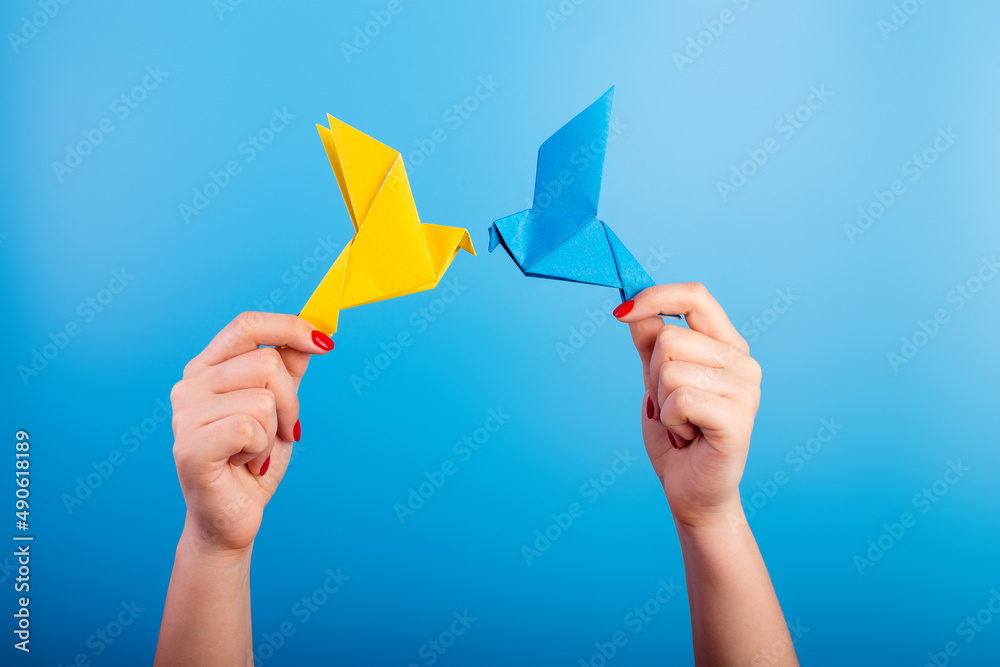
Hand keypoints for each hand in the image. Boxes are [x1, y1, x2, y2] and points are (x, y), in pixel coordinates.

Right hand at [169, 312, 334, 555]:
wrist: (232, 516)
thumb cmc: (252, 460)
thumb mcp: (279, 407)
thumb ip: (289, 369)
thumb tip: (313, 333)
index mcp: (207, 369)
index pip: (247, 326)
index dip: (289, 327)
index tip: (325, 344)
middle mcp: (189, 386)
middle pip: (267, 363)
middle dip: (291, 402)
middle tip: (278, 432)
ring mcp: (184, 416)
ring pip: (264, 399)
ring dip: (274, 433)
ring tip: (254, 452)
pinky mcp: (189, 447)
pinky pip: (251, 429)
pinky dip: (262, 451)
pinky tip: (246, 465)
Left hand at [615, 283, 760, 529]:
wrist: (691, 490)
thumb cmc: (677, 435)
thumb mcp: (655, 381)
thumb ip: (649, 343)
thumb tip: (633, 305)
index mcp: (727, 345)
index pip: (695, 296)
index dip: (655, 297)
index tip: (621, 313)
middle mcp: (743, 362)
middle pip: (670, 338)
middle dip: (653, 376)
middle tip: (674, 407)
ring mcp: (746, 389)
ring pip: (670, 370)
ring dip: (663, 403)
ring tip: (683, 424)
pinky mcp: (737, 418)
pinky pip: (680, 399)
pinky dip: (671, 421)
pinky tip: (688, 437)